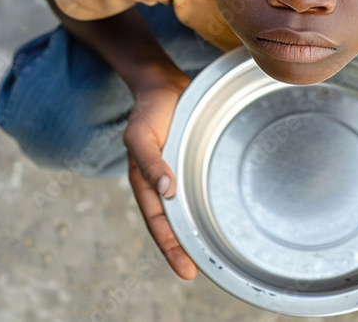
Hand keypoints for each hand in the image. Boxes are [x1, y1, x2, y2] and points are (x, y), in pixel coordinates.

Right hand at [122, 72, 197, 279]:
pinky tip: (217, 216)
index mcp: (144, 181)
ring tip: (211, 254)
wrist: (162, 85)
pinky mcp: (191, 163)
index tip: (186, 269)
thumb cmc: (150, 110)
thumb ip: (150, 162)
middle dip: (182, 249)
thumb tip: (166, 190)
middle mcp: (160, 182)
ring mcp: (176, 173)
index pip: (158, 222)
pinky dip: (204, 207)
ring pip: (185, 210)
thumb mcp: (141, 134)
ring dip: (194, 232)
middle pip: (171, 224)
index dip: (170, 247)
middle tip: (199, 271)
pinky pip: (197, 191)